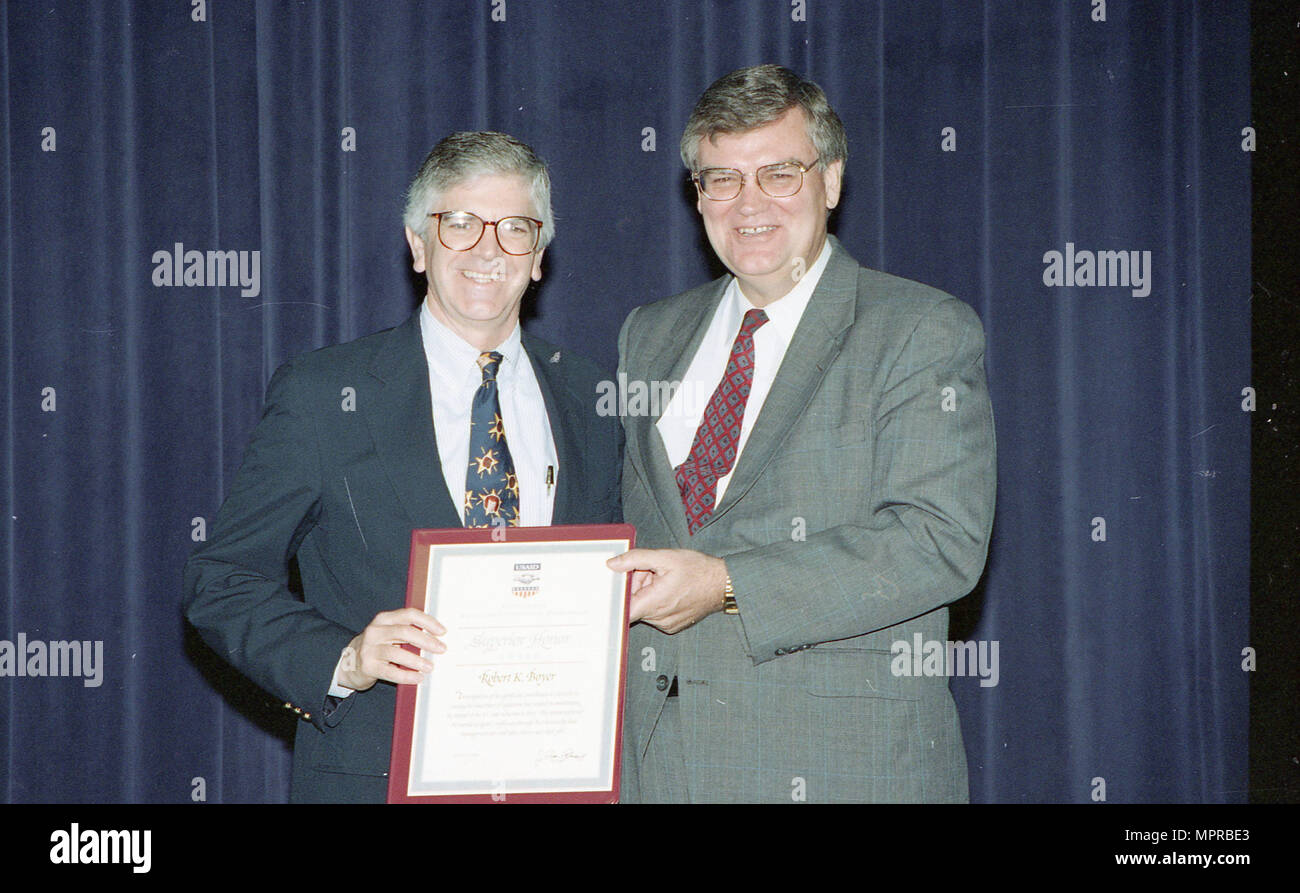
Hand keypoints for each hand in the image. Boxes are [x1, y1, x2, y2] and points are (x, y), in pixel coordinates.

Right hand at [336, 608, 445, 691]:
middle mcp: (375, 631)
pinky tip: (418, 677)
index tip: (442, 631)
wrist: (348, 663)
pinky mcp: (368, 666)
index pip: (409, 614)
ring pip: (397, 652)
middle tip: (441, 649)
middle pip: (404, 632)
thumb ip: (406, 631)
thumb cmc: (377, 647)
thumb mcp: (388, 633)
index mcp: (383, 619)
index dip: (427, 622)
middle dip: (426, 641)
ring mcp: (369, 649)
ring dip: (417, 660)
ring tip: (430, 666)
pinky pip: (391, 672)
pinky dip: (407, 675)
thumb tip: (436, 639)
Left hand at [607, 548, 727, 634]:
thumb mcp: (665, 557)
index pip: (622, 610)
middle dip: (637, 588)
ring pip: (645, 609)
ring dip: (647, 594)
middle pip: (634, 605)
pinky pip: (656, 614)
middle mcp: (659, 618)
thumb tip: (613, 564)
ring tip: (664, 580)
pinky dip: (657, 601)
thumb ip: (635, 559)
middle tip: (650, 572)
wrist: (723, 584)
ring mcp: (666, 624)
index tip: (618, 585)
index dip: (617, 597)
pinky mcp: (672, 626)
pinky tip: (670, 589)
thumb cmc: (699, 570)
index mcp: (655, 602)